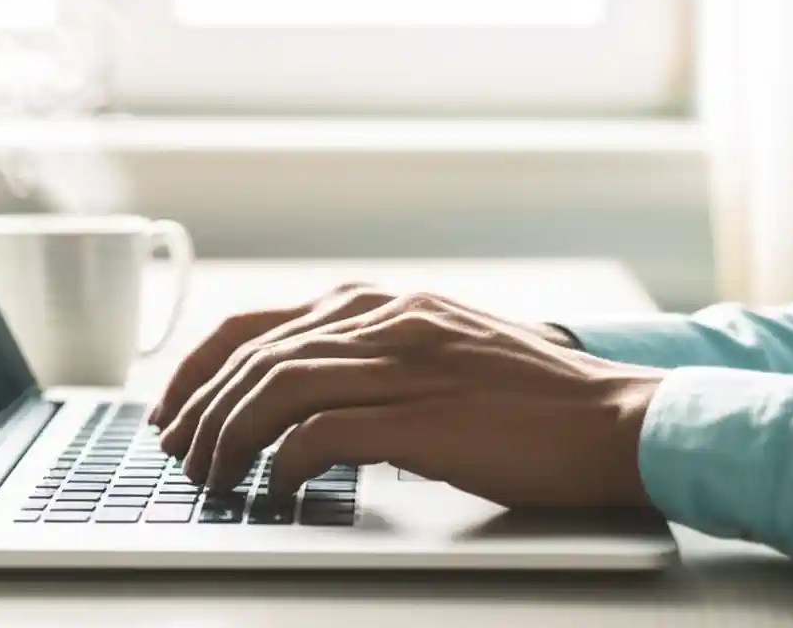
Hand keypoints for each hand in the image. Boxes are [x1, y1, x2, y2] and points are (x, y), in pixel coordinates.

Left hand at [151, 283, 579, 449]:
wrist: (617, 418)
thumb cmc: (530, 399)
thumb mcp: (438, 355)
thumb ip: (371, 360)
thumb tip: (298, 401)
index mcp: (382, 304)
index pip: (257, 324)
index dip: (199, 367)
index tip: (175, 409)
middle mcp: (384, 321)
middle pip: (254, 355)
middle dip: (200, 408)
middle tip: (178, 453)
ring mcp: (403, 364)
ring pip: (274, 387)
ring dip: (228, 437)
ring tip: (213, 478)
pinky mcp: (423, 416)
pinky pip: (320, 432)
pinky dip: (283, 462)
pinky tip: (276, 489)